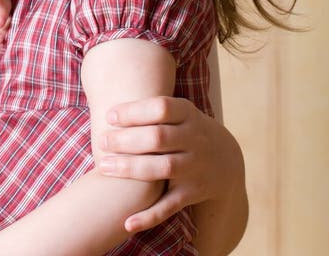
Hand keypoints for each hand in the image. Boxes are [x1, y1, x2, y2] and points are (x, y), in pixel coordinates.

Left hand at [98, 96, 242, 233]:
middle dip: (127, 140)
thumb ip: (151, 109)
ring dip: (131, 169)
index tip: (109, 116)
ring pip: (162, 169)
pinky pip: (170, 206)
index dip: (134, 112)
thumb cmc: (186, 128)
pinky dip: (149, 216)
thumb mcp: (179, 111)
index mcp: (188, 114)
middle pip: (158, 138)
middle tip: (102, 141)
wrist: (226, 160)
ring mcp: (195, 168)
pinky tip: (127, 221)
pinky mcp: (193, 193)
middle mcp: (195, 140)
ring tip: (104, 166)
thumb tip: (108, 112)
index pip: (161, 108)